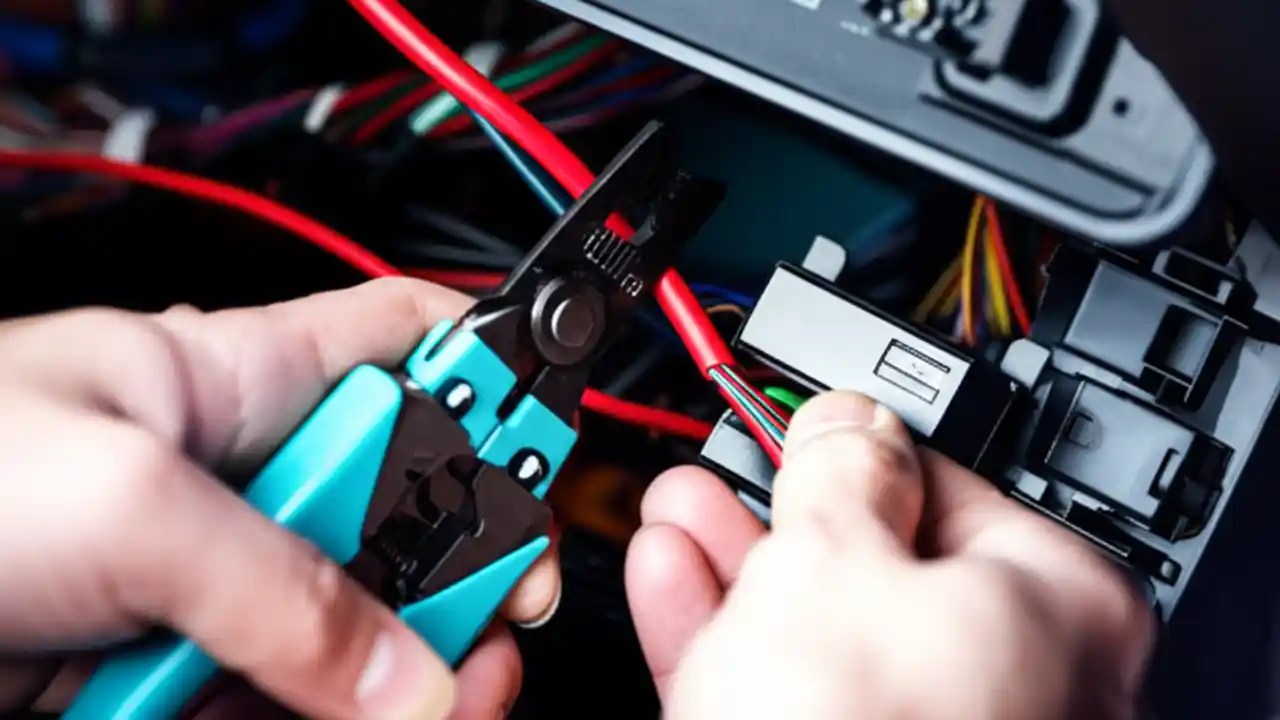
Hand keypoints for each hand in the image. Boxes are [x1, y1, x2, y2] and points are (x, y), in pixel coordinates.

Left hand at [0, 278, 559, 719]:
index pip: (409, 346)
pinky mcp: (177, 676)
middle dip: (458, 570)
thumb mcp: (128, 507)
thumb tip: (410, 676)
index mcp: (235, 380)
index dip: (495, 378)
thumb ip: (289, 593)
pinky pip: (282, 703)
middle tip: (482, 624)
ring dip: (388, 679)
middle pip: (407, 515)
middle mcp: (240, 484)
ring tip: (412, 707)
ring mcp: (213, 587)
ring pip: (353, 633)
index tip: (550, 448)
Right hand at [627, 391, 1153, 718]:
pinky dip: (720, 629)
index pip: (950, 482)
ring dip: (734, 561)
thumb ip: (839, 469)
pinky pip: (776, 684)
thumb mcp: (837, 556)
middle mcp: (1006, 685)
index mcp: (1053, 609)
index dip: (857, 441)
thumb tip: (847, 421)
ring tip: (675, 509)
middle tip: (724, 464)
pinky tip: (670, 578)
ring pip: (814, 625)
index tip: (796, 419)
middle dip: (778, 505)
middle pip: (874, 558)